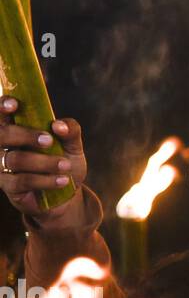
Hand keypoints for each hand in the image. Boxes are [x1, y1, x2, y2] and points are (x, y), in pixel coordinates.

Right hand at [0, 98, 85, 217]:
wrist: (66, 192)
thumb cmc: (64, 160)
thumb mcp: (73, 144)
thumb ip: (70, 129)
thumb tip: (58, 125)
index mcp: (17, 128)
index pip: (2, 114)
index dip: (2, 107)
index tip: (14, 105)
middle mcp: (4, 146)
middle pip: (2, 135)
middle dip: (25, 135)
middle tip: (48, 140)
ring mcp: (2, 166)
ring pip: (15, 159)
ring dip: (43, 162)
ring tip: (65, 166)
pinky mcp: (8, 186)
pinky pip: (22, 181)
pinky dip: (45, 180)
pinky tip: (62, 180)